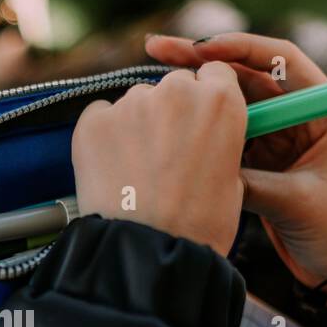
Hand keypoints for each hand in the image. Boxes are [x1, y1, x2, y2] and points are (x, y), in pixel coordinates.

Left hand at [71, 65, 245, 253]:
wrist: (147, 253)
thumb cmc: (196, 228)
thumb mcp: (232, 181)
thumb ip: (218, 143)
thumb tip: (202, 139)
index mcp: (221, 102)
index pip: (212, 73)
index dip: (203, 98)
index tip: (195, 121)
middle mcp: (177, 91)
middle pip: (172, 86)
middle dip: (169, 112)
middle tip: (163, 156)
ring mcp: (132, 103)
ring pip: (135, 102)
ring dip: (135, 126)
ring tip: (135, 172)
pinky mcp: (94, 120)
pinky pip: (100, 117)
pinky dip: (103, 137)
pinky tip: (111, 170)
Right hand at [146, 32, 326, 297]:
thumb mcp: (297, 202)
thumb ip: (252, 181)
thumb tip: (203, 164)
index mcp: (324, 110)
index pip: (280, 60)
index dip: (238, 48)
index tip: (199, 49)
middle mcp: (300, 115)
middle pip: (247, 76)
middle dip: (203, 64)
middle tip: (157, 50)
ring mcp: (278, 138)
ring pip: (230, 106)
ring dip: (197, 99)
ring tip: (156, 93)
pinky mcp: (261, 162)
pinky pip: (226, 138)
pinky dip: (201, 134)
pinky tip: (170, 131)